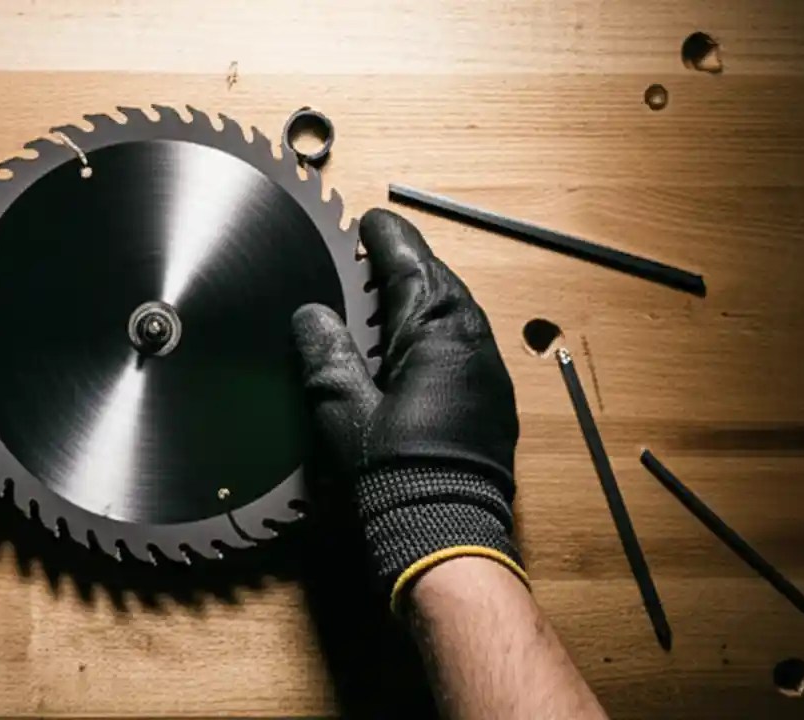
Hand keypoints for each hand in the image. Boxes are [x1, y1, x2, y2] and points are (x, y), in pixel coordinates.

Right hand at [292, 208, 522, 610]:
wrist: (446, 538)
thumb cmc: (395, 476)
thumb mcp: (342, 409)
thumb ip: (326, 354)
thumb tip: (312, 315)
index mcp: (437, 332)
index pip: (411, 263)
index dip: (387, 237)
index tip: (370, 219)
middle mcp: (473, 344)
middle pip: (439, 284)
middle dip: (405, 266)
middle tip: (371, 255)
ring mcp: (489, 375)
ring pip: (455, 316)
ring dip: (421, 302)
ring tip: (384, 300)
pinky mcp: (491, 406)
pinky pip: (464, 349)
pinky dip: (435, 336)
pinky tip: (409, 352)